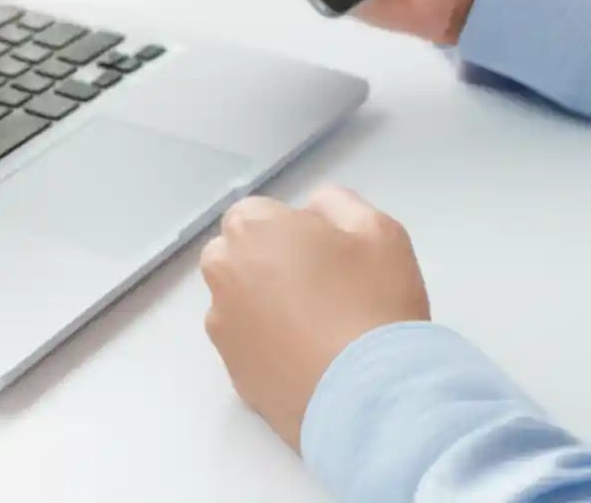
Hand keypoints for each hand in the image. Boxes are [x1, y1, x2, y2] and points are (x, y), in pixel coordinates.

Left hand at [201, 186, 430, 451]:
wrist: (369, 395)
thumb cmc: (374, 305)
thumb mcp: (377, 230)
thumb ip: (337, 203)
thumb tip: (315, 207)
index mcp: (251, 229)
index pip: (259, 214)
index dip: (295, 231)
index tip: (328, 254)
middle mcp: (223, 272)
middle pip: (240, 255)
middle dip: (270, 264)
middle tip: (323, 288)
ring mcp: (221, 323)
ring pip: (241, 302)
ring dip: (267, 306)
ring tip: (319, 329)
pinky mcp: (230, 368)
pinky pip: (248, 345)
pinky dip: (269, 347)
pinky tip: (310, 358)